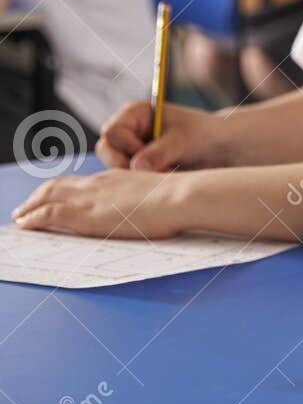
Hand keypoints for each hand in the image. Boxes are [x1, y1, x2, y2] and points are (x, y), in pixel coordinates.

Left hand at [11, 169, 183, 238]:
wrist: (181, 197)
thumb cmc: (179, 199)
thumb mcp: (158, 195)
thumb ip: (145, 201)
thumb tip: (151, 212)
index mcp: (116, 179)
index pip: (80, 182)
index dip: (62, 190)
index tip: (53, 197)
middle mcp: (99, 183)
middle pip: (58, 186)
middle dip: (39, 196)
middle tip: (26, 208)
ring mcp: (91, 197)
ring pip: (48, 196)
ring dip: (30, 206)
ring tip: (20, 217)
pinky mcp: (86, 213)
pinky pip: (49, 213)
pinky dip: (33, 218)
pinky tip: (25, 224)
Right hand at [96, 101, 218, 170]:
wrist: (221, 150)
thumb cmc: (203, 135)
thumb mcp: (184, 140)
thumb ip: (160, 152)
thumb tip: (136, 166)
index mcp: (134, 114)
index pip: (113, 132)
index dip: (128, 147)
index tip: (148, 157)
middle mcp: (126, 131)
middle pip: (107, 152)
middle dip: (128, 167)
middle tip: (156, 174)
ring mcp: (129, 151)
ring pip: (116, 169)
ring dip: (138, 178)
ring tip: (168, 175)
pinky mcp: (136, 169)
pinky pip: (128, 181)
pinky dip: (143, 185)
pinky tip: (165, 182)